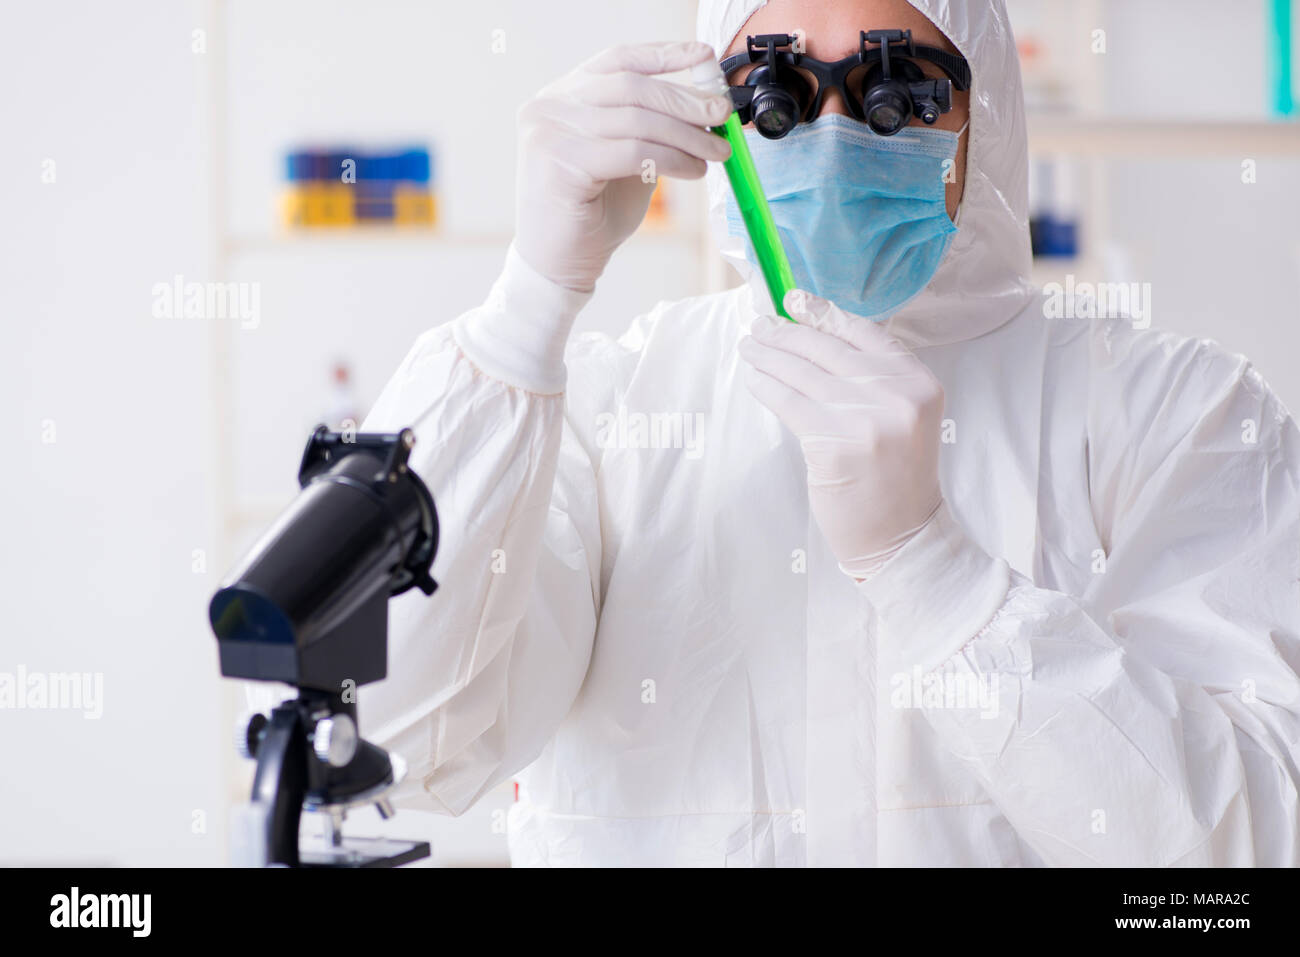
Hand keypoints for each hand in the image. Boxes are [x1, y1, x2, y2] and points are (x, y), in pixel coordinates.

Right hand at [514, 41, 731, 293]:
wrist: (559, 264)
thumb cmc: (592, 213)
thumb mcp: (626, 159)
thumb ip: (651, 129)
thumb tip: (704, 108)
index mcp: (561, 95)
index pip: (618, 60)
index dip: (665, 54)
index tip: (705, 56)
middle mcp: (548, 106)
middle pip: (631, 87)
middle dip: (685, 100)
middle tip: (721, 115)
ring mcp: (548, 131)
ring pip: (637, 121)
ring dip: (687, 136)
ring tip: (716, 153)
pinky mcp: (559, 162)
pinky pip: (633, 153)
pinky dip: (672, 160)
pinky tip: (693, 172)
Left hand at [738, 291, 944, 579]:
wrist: (899, 534)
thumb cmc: (893, 475)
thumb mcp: (900, 417)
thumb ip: (872, 380)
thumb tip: (814, 337)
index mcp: (919, 382)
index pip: (863, 333)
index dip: (823, 313)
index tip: (794, 300)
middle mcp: (896, 395)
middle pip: (828, 348)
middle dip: (786, 333)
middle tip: (759, 325)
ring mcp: (865, 419)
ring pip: (803, 372)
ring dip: (768, 356)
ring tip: (749, 347)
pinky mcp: (833, 442)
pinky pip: (789, 402)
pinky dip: (766, 387)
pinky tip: (753, 378)